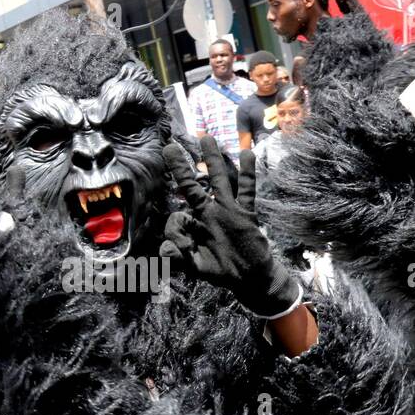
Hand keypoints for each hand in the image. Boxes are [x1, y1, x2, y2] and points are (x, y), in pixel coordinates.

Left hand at [160, 137, 298, 317]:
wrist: (250, 277)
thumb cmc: (221, 271)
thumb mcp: (196, 267)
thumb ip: (179, 259)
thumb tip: (164, 249)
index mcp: (195, 225)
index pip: (179, 216)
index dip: (176, 227)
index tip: (182, 245)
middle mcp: (209, 212)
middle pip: (192, 186)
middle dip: (181, 167)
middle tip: (170, 147)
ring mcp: (227, 210)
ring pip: (219, 180)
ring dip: (213, 160)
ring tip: (207, 138)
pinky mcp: (246, 213)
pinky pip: (246, 190)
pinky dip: (247, 173)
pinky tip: (247, 154)